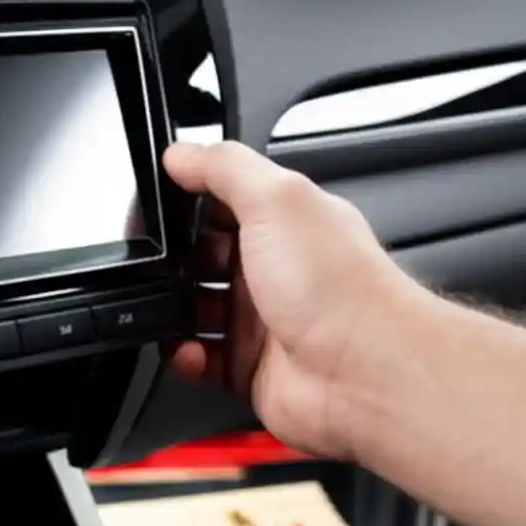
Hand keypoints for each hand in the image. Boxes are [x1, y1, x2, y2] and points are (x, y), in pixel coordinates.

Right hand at [163, 142, 429, 458]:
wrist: (366, 373)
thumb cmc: (340, 289)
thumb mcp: (276, 200)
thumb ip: (225, 168)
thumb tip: (181, 152)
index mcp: (285, 224)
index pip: (225, 202)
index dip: (190, 202)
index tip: (159, 205)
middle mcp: (275, 271)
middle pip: (204, 259)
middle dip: (174, 261)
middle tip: (160, 264)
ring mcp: (262, 322)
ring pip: (196, 311)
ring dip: (173, 310)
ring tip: (167, 307)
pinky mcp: (250, 369)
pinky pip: (200, 360)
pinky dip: (184, 356)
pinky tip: (187, 348)